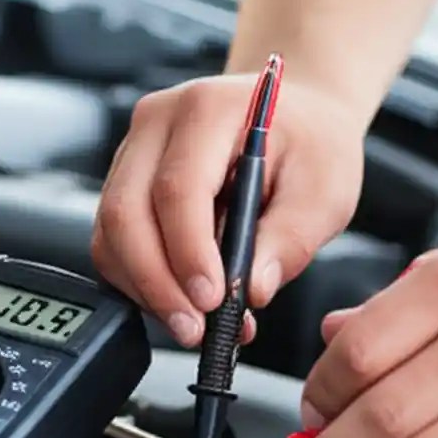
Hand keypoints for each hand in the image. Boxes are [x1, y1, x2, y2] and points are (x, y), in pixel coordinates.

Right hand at [91, 74, 364, 346]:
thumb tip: (254, 290)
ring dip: (144, 287)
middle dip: (156, 282)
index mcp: (209, 110)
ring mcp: (133, 149)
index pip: (178, 189)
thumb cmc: (310, 144)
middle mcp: (158, 122)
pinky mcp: (125, 179)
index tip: (212, 300)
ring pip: (111, 232)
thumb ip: (292, 238)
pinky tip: (177, 297)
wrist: (295, 115)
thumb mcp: (326, 189)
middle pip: (127, 212)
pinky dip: (139, 278)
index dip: (188, 252)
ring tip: (191, 322)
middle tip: (193, 328)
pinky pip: (112, 239)